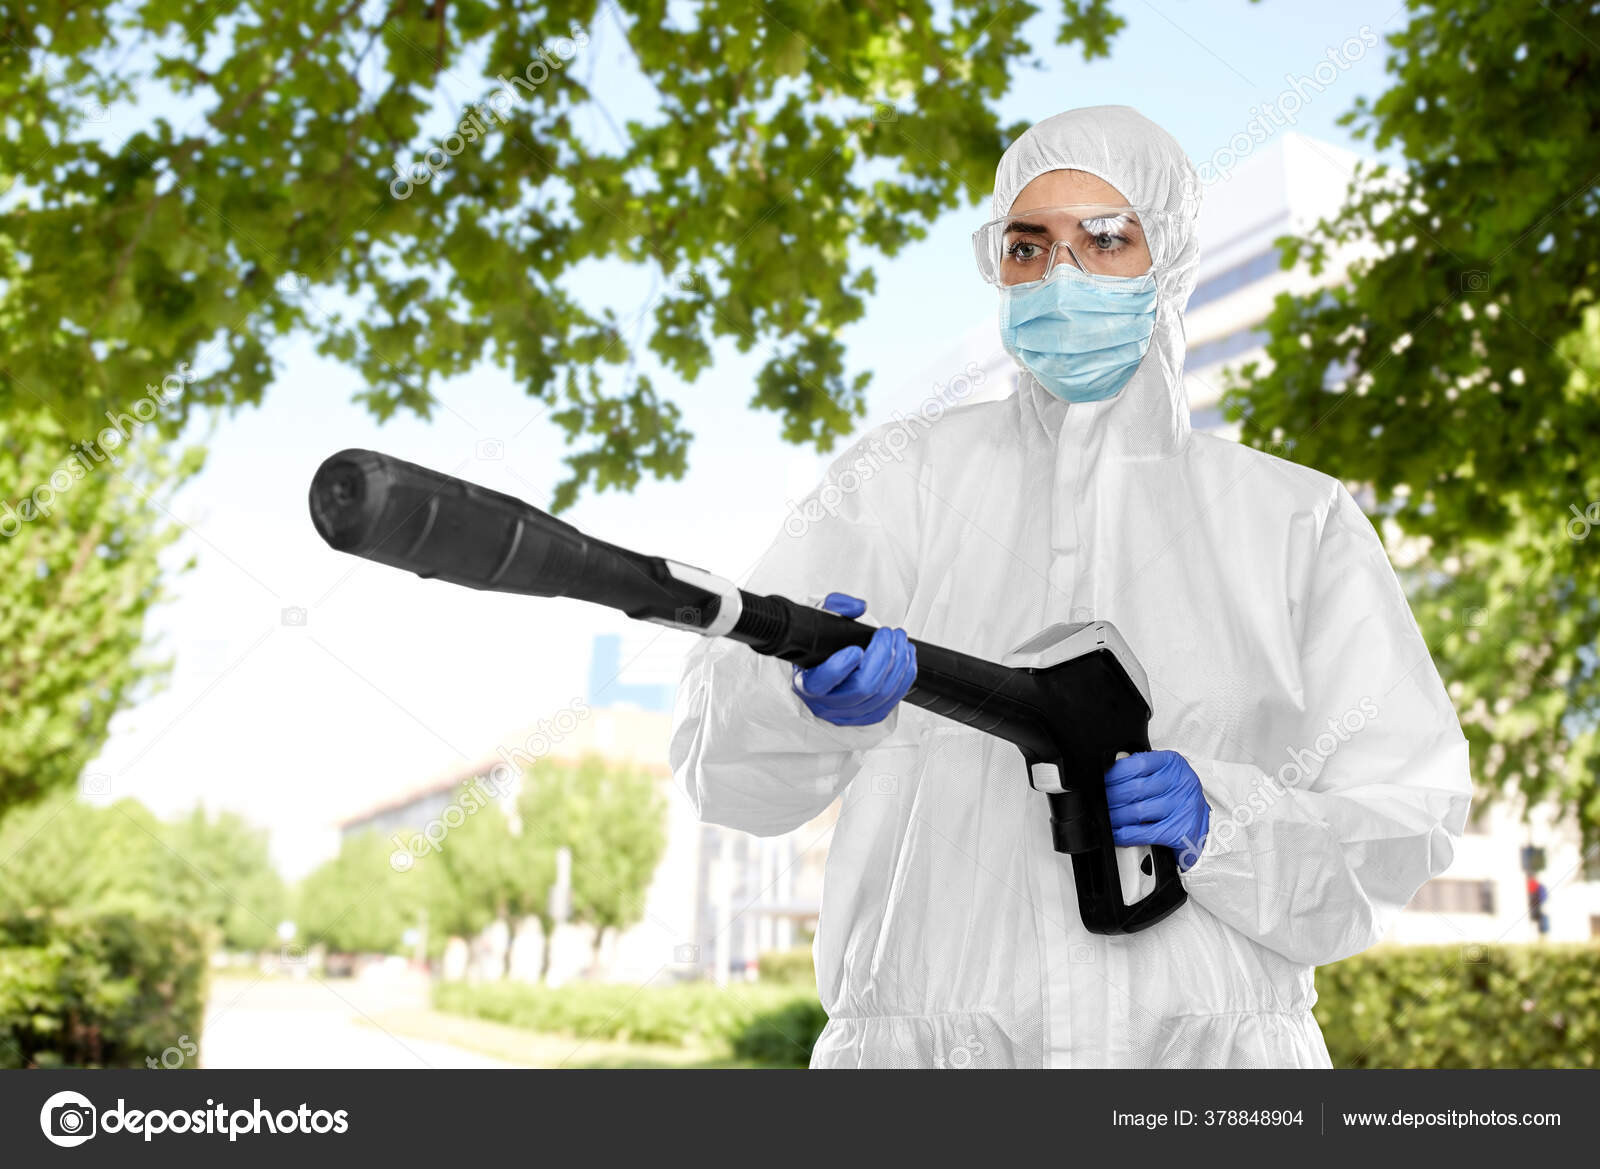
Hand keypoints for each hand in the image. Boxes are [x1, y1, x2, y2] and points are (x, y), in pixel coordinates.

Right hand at [791, 593, 916, 726]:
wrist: (823, 667)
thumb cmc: (821, 647)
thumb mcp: (819, 620)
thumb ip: (835, 606)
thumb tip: (858, 607)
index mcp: (808, 683)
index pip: (821, 682)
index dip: (840, 667)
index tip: (855, 649)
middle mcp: (827, 704)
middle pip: (862, 687)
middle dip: (883, 656)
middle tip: (888, 634)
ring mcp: (849, 714)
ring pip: (882, 694)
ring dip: (898, 663)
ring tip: (900, 640)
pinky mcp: (869, 716)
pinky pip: (893, 701)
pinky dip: (904, 677)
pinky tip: (906, 657)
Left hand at [1104, 750, 1209, 870]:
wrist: (1202, 824)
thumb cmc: (1177, 796)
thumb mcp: (1165, 774)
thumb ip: (1142, 770)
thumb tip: (1111, 771)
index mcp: (1174, 764)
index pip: (1138, 764)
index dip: (1115, 773)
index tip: (1101, 780)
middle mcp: (1181, 783)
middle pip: (1135, 789)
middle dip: (1111, 797)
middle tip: (1099, 801)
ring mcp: (1182, 808)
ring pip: (1137, 811)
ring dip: (1115, 816)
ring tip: (1105, 817)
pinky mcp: (1180, 831)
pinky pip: (1144, 833)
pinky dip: (1125, 834)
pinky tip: (1116, 833)